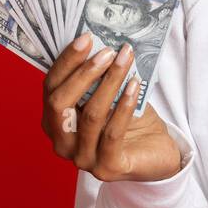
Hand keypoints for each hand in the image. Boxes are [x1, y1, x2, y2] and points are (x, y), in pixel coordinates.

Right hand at [40, 33, 183, 181]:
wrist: (156, 153)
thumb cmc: (129, 121)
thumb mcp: (109, 95)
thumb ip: (98, 78)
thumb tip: (100, 42)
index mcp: (55, 123)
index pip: (50, 88)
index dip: (66, 62)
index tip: (86, 38)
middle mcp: (62, 143)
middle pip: (60, 103)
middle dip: (83, 73)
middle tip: (107, 51)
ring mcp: (82, 159)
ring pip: (91, 115)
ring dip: (110, 82)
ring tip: (125, 60)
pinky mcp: (107, 168)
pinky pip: (112, 133)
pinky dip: (124, 106)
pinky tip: (134, 85)